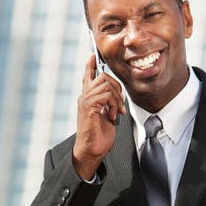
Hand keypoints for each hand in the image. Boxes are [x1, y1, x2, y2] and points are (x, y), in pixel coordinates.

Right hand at [72, 55, 126, 179]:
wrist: (92, 151)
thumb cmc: (99, 137)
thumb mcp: (107, 117)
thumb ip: (108, 104)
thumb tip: (116, 98)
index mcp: (88, 99)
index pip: (88, 77)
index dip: (90, 66)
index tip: (92, 55)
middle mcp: (84, 97)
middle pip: (103, 77)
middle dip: (117, 89)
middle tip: (120, 106)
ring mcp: (85, 101)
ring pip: (106, 85)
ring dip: (117, 99)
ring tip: (117, 113)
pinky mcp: (88, 107)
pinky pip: (106, 95)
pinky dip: (114, 105)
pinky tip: (112, 116)